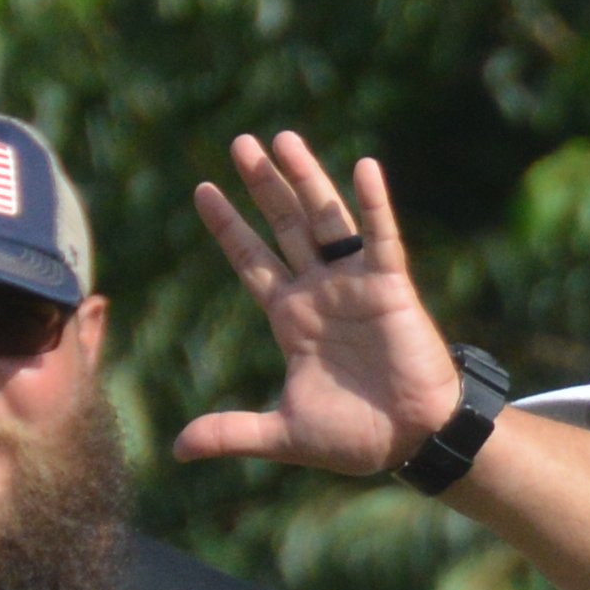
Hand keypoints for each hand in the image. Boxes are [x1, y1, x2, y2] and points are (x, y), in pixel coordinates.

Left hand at [173, 133, 466, 480]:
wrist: (413, 440)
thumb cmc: (355, 437)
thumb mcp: (283, 434)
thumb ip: (232, 432)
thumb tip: (176, 450)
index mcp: (292, 318)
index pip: (252, 261)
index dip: (228, 227)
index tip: (203, 191)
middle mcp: (319, 292)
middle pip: (284, 227)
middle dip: (263, 186)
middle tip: (240, 144)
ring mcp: (354, 285)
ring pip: (325, 220)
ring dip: (306, 179)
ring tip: (283, 138)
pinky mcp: (390, 287)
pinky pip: (380, 238)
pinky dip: (373, 205)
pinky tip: (362, 168)